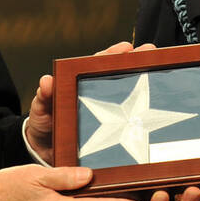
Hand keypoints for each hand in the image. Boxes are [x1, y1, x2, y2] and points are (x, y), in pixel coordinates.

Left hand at [24, 42, 154, 162]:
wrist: (46, 153)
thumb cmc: (45, 124)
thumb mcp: (41, 109)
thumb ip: (44, 96)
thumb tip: (46, 82)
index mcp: (82, 83)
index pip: (99, 64)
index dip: (113, 54)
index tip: (126, 47)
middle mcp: (98, 94)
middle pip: (120, 73)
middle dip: (136, 60)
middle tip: (150, 50)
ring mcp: (109, 110)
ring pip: (129, 93)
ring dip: (143, 81)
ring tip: (158, 72)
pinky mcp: (114, 131)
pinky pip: (129, 121)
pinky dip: (142, 114)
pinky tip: (155, 109)